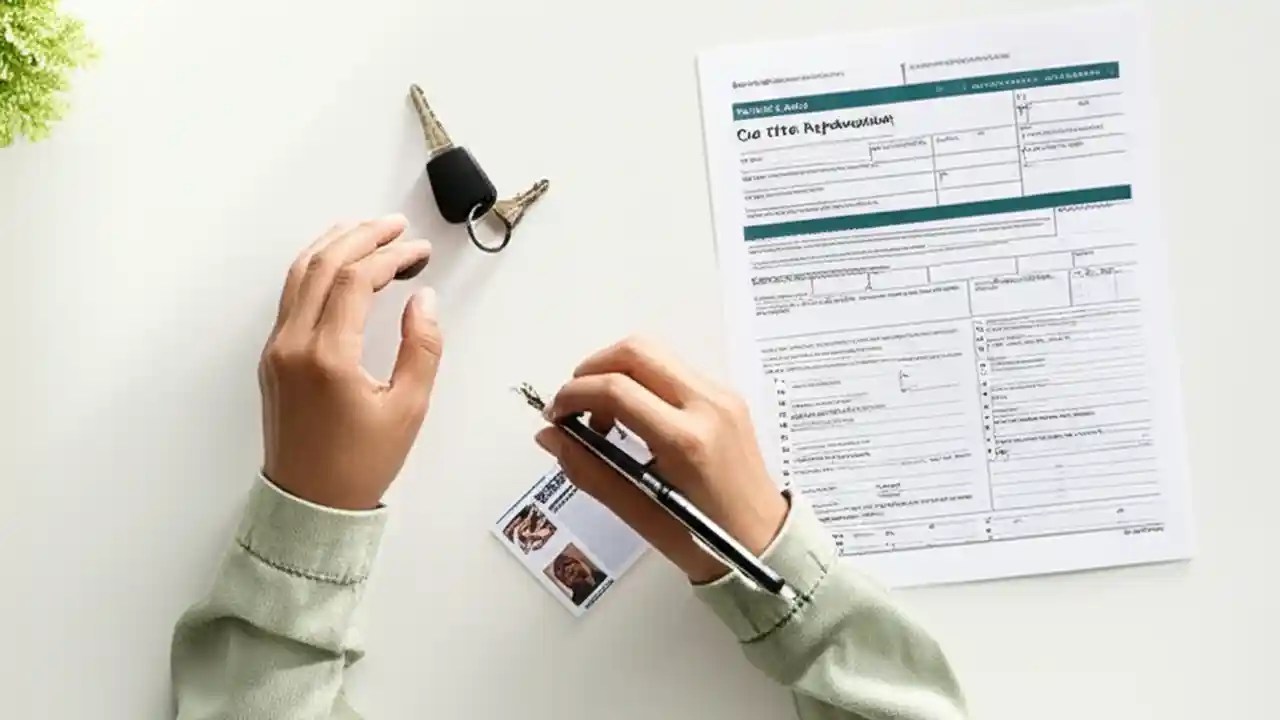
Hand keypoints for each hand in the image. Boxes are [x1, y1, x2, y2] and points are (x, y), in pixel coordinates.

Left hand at [259, 215, 442, 509]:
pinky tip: (338, 267)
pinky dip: (315, 270)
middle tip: (396, 226)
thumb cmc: (360, 465)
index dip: (391, 256)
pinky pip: (290, 297)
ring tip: (366, 231)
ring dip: (332, 246)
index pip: (354, 280)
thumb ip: (421, 347)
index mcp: (327, 357)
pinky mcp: (272, 359)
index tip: (419, 251)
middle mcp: (293, 345)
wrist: (310, 505)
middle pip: (321, 265)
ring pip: (298, 276)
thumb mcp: (408, 408)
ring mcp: (276, 350)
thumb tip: (423, 299)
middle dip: (361, 237)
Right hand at [535, 338, 786, 582]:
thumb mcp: (640, 515)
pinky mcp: (727, 396)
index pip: (616, 390)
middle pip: (636, 352)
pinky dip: (642, 381)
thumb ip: (591, 471)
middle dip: (592, 369)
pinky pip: (674, 370)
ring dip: (617, 373)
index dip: (574, 395)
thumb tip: (550, 437)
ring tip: (603, 417)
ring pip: (655, 354)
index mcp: (687, 440)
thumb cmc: (705, 542)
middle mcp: (708, 405)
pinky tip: (634, 419)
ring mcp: (722, 395)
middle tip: (574, 405)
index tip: (556, 416)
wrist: (767, 544)